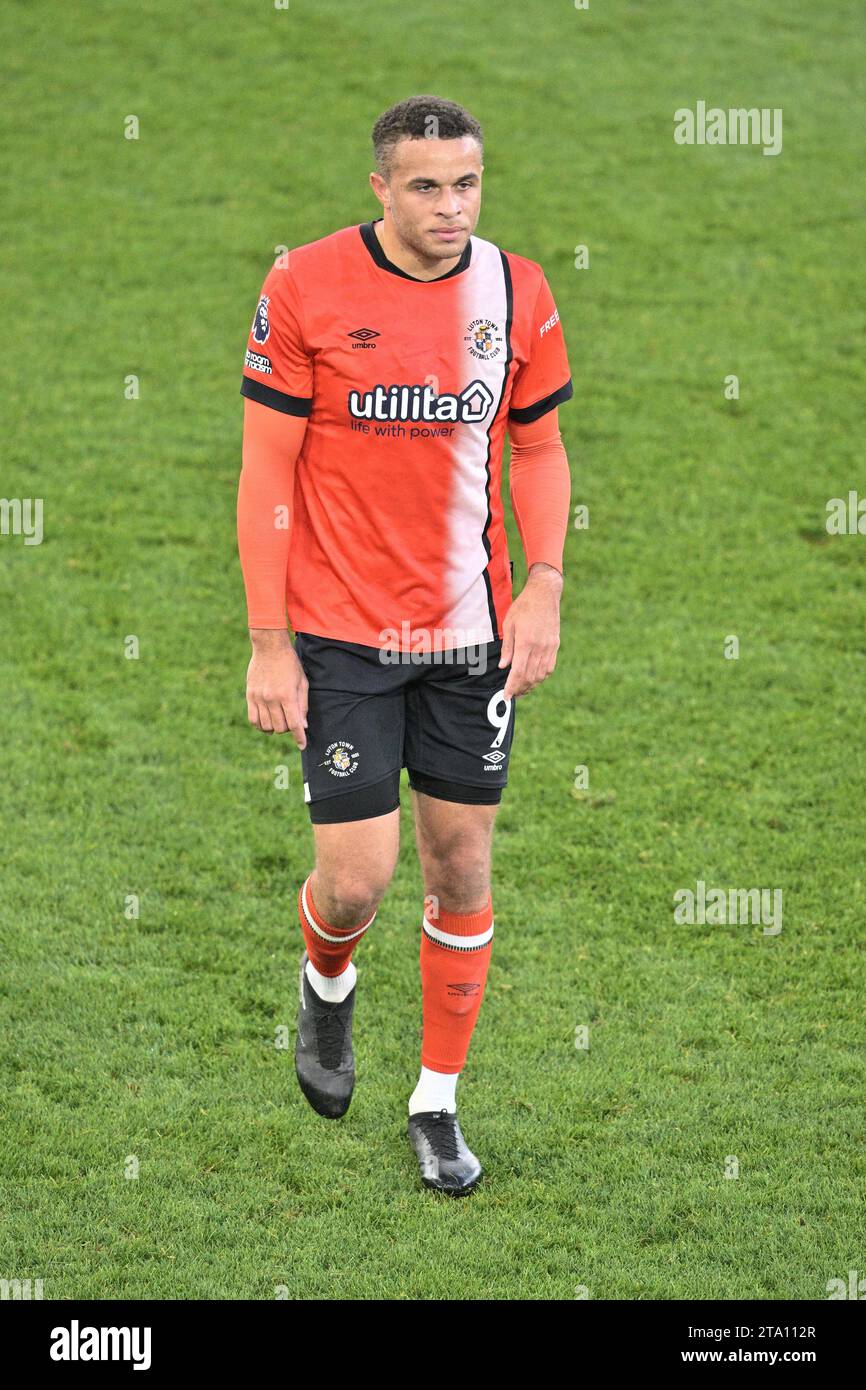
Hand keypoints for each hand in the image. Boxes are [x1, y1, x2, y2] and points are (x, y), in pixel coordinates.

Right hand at [246, 630, 308, 746]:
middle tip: (290, 721)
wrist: (269, 647)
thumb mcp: (302, 682)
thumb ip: (303, 705)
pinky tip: (266, 722)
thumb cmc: (290, 664)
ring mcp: (259, 698)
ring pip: (266, 726)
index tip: (302, 745)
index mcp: (287, 695)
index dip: (299, 737)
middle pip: (280, 727)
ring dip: (274, 728)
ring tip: (278, 721)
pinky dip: (260, 725)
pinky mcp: (250, 695)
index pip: (294, 724)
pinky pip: (253, 719)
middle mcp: (272, 699)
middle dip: (287, 729)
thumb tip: (303, 726)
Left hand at [498, 563, 561, 699]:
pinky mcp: (555, 645)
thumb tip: (504, 667)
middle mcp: (539, 647)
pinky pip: (549, 667)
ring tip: (522, 690)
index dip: (512, 686)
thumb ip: (507, 648)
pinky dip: (541, 676)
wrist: (544, 594)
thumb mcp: (509, 624)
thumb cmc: (523, 607)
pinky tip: (534, 679)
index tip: (506, 696)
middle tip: (512, 694)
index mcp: (526, 642)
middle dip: (520, 689)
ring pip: (541, 674)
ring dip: (531, 685)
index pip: (519, 672)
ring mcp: (549, 647)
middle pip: (530, 676)